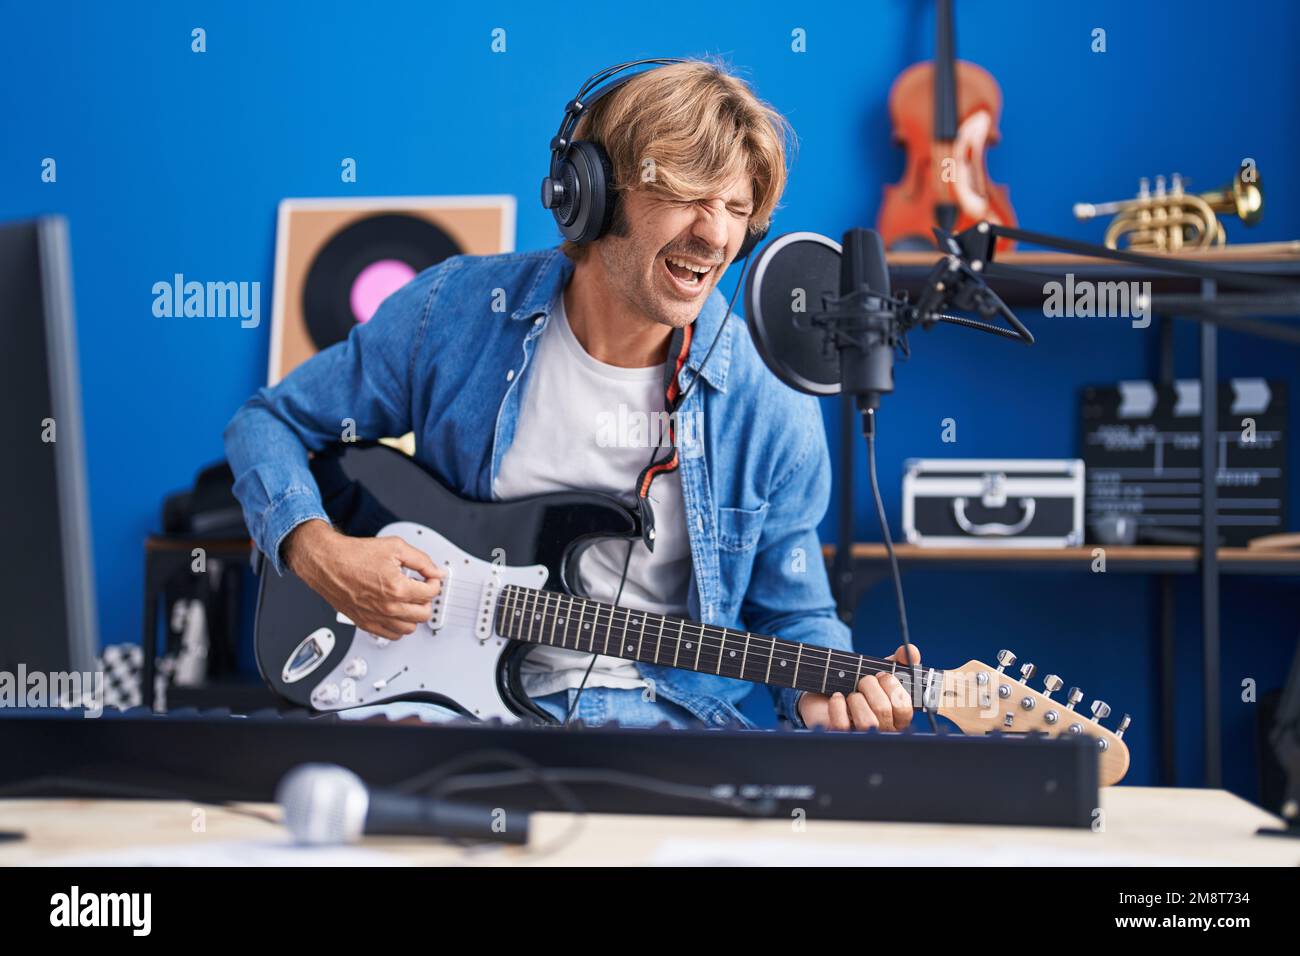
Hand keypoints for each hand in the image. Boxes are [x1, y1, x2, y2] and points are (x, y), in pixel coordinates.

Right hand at [283, 519, 444, 639]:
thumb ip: (421, 560)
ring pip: (410, 628)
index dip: (433, 582)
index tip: (428, 577)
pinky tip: (396, 611)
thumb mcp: (395, 547)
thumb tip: (436, 571)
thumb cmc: (354, 555)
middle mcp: (388, 607)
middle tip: (419, 588)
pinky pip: (392, 636)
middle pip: (424, 613)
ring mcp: (376, 618)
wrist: (327, 563)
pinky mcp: (366, 624)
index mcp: (397, 588)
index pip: (431, 593)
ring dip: (413, 614)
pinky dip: (398, 626)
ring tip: (407, 600)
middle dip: (426, 599)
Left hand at [796, 644, 920, 730]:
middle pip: (883, 710)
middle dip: (870, 686)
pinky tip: (837, 697)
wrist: (828, 694)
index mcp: (897, 720)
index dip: (893, 687)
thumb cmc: (861, 686)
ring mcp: (862, 738)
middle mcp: (883, 733)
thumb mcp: (881, 671)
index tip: (883, 675)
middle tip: (863, 680)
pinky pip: (842, 724)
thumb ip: (899, 661)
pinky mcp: (840, 738)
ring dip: (856, 698)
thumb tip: (911, 651)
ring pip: (866, 721)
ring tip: (852, 693)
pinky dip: (838, 705)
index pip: (904, 708)